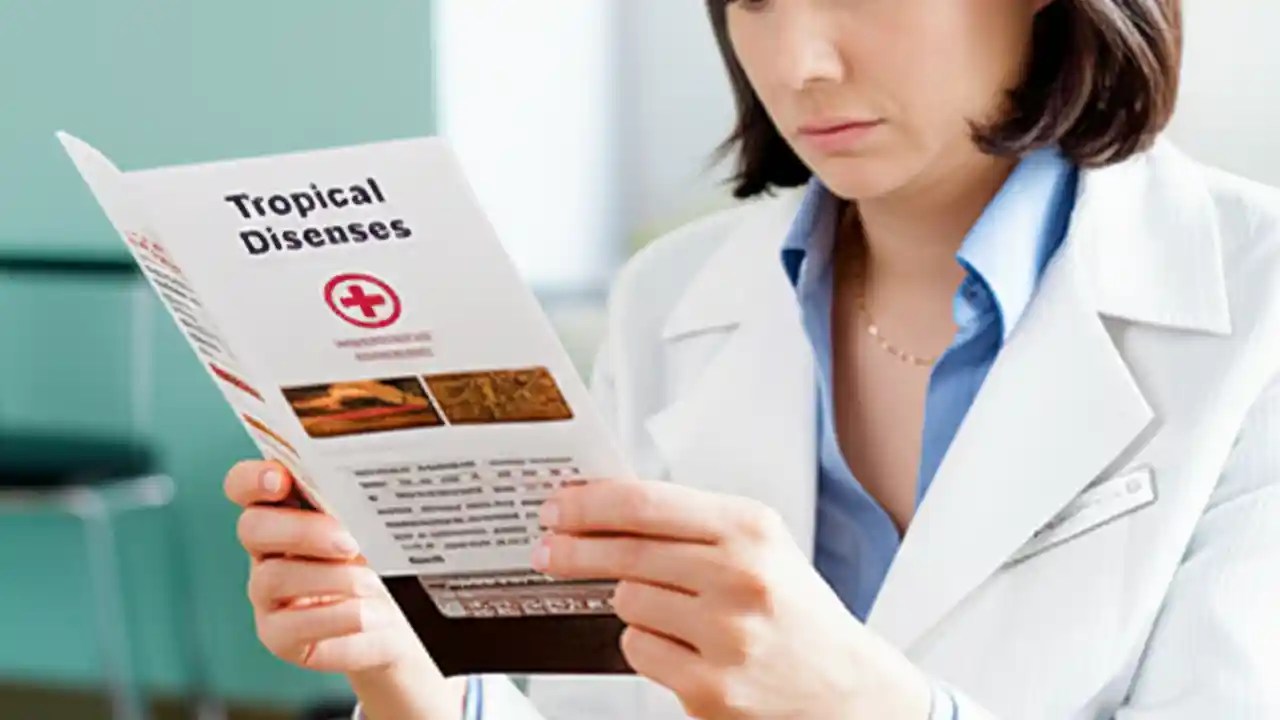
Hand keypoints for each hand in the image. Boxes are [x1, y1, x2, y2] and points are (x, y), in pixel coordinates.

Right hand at [225, 461, 463, 719]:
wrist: (403, 622)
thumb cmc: (389, 561)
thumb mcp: (381, 526)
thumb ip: (364, 501)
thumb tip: (373, 479)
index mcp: (286, 509)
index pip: (245, 485)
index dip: (252, 479)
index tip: (280, 479)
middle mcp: (268, 549)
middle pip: (252, 528)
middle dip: (302, 531)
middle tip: (350, 542)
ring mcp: (267, 593)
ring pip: (273, 577)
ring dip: (330, 578)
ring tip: (371, 582)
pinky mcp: (278, 634)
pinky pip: (292, 625)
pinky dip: (337, 617)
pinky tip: (369, 614)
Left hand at [533, 480, 932, 719]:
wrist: (842, 687)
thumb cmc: (792, 609)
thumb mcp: (758, 544)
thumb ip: (689, 522)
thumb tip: (601, 507)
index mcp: (751, 528)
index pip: (645, 503)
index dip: (588, 503)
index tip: (557, 505)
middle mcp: (741, 577)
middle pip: (624, 552)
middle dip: (573, 549)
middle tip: (548, 548)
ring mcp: (726, 635)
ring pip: (628, 601)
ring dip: (631, 602)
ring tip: (671, 608)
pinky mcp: (710, 688)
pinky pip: (637, 649)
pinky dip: (647, 644)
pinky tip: (682, 644)